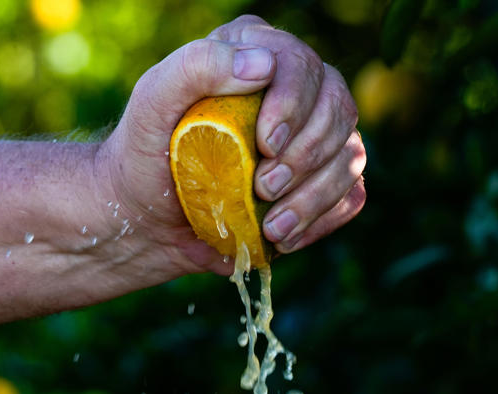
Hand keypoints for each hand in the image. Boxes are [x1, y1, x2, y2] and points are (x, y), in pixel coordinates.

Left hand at [105, 15, 365, 273]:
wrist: (147, 215)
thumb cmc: (146, 151)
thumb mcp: (153, 100)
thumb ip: (197, 65)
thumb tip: (264, 65)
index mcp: (255, 53)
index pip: (301, 64)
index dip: (294, 105)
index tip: (265, 145)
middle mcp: (293, 90)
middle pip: (338, 109)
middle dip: (306, 156)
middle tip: (263, 188)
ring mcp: (311, 138)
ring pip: (351, 155)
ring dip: (315, 196)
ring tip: (271, 226)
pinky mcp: (318, 182)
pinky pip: (352, 194)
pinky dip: (324, 218)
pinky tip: (284, 235)